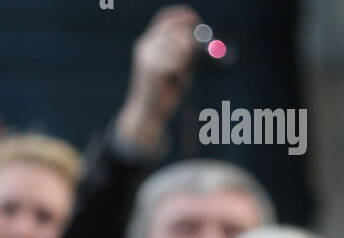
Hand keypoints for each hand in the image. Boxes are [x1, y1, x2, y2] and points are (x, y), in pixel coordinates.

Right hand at [115, 6, 201, 152]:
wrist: (145, 117)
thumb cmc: (161, 94)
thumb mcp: (172, 67)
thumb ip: (182, 51)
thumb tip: (198, 36)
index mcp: (146, 43)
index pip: (165, 17)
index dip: (183, 15)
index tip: (196, 20)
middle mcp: (145, 46)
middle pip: (178, 29)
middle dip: (191, 43)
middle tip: (192, 60)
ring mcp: (149, 56)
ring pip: (182, 46)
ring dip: (187, 63)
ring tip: (178, 79)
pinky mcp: (155, 68)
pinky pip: (180, 63)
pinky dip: (182, 75)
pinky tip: (175, 85)